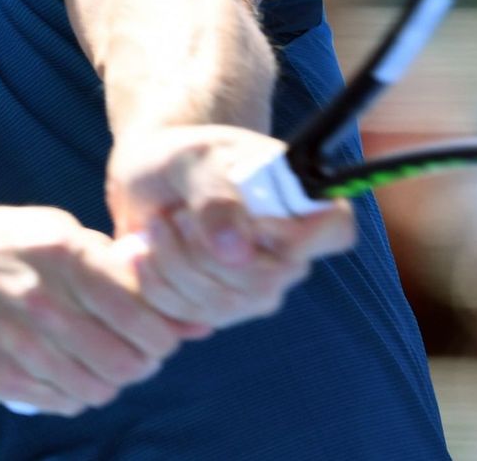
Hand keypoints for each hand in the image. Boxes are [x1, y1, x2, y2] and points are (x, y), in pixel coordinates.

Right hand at [0, 205, 204, 416]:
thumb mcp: (52, 233)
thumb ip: (116, 265)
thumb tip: (184, 306)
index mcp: (64, 253)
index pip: (145, 311)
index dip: (164, 330)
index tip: (159, 330)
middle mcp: (42, 298)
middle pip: (129, 358)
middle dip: (144, 361)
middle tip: (134, 352)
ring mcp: (17, 341)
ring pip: (99, 387)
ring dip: (111, 381)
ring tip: (99, 363)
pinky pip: (62, 401)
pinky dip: (76, 395)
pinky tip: (66, 374)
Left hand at [107, 125, 355, 328]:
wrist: (153, 177)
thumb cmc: (187, 157)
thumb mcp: (198, 160)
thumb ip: (217, 198)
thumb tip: (237, 253)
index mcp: (308, 206)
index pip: (334, 232)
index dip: (292, 231)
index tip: (247, 211)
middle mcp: (293, 256)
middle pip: (262, 282)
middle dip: (200, 250)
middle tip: (173, 215)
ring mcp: (258, 290)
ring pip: (220, 305)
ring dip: (170, 264)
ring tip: (155, 226)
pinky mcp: (220, 311)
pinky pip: (188, 318)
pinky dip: (153, 284)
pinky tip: (142, 252)